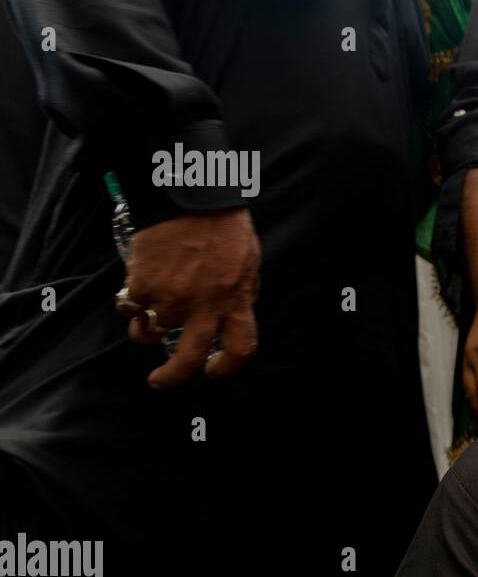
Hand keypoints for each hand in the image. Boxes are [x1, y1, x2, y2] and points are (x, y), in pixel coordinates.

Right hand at [124, 207, 259, 387]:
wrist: (188, 195)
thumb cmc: (222, 223)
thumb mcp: (249, 261)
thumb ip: (243, 292)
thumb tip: (236, 314)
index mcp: (236, 300)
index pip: (241, 348)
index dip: (228, 367)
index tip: (213, 370)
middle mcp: (204, 306)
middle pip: (189, 360)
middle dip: (173, 377)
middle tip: (161, 380)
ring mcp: (171, 297)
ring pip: (150, 333)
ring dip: (145, 329)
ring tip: (146, 315)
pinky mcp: (141, 285)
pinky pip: (129, 307)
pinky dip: (129, 301)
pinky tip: (136, 284)